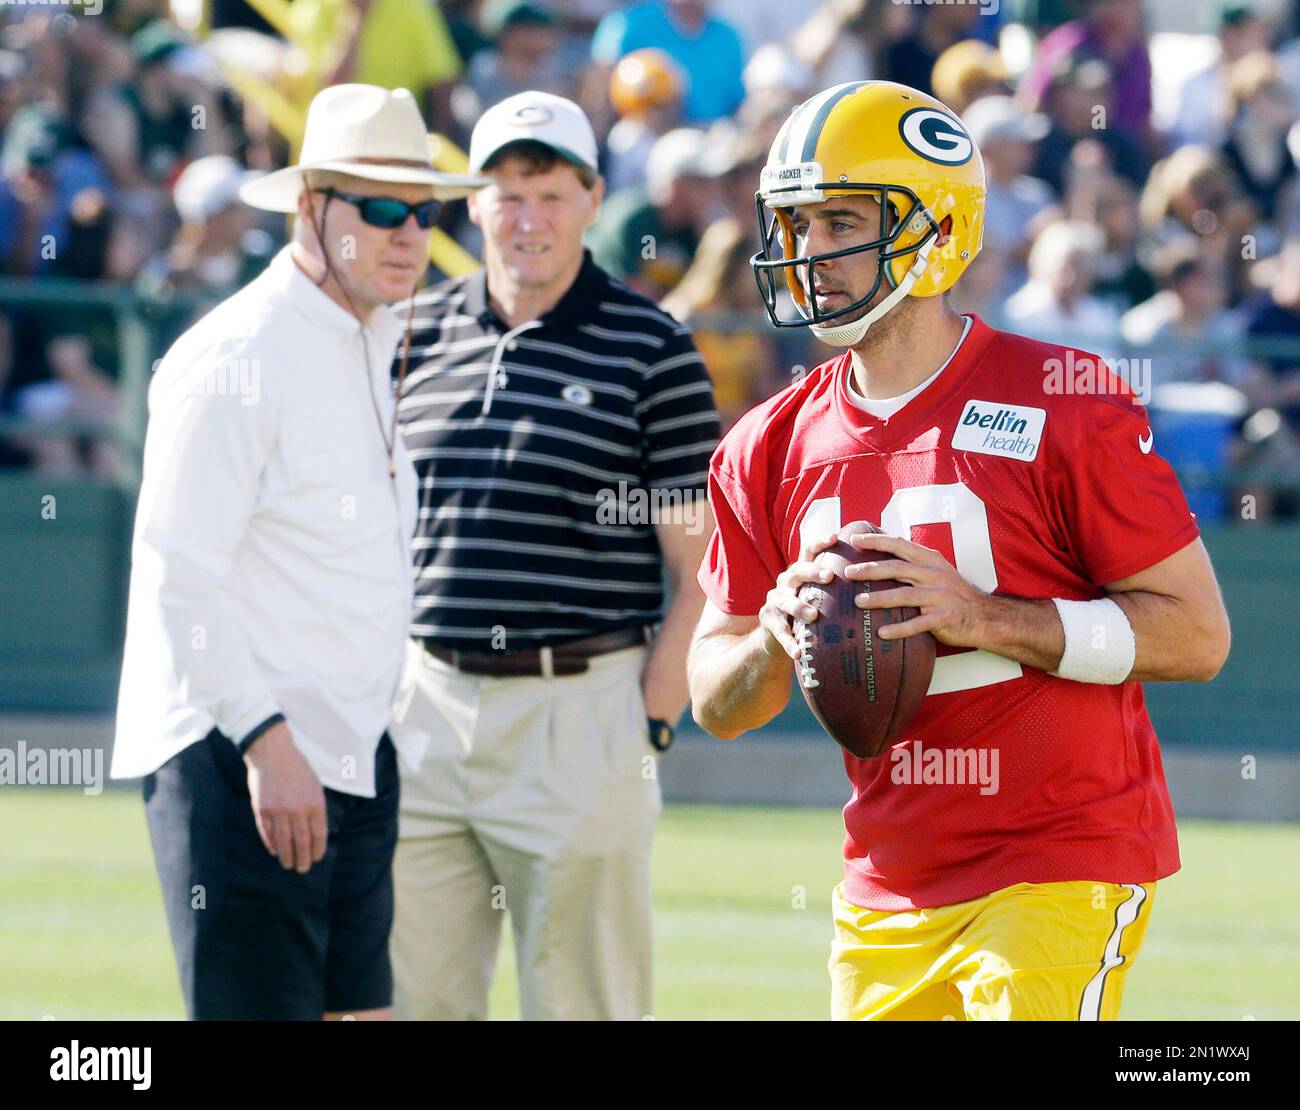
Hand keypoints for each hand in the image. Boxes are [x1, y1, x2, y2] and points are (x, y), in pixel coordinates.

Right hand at [243, 722, 327, 873]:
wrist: (272, 752)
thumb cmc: (297, 768)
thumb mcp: (314, 785)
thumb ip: (316, 808)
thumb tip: (316, 832)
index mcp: (315, 802)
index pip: (319, 834)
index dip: (318, 850)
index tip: (317, 858)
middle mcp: (298, 809)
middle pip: (302, 842)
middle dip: (303, 859)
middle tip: (302, 869)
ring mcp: (278, 810)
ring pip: (284, 841)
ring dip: (287, 856)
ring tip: (288, 865)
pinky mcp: (262, 809)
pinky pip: (268, 833)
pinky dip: (272, 844)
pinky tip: (275, 852)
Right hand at [756, 528, 841, 660]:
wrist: (776, 631)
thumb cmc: (808, 608)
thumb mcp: (818, 593)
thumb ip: (837, 584)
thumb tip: (879, 576)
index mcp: (800, 571)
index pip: (809, 551)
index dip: (820, 542)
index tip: (834, 535)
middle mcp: (786, 581)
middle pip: (797, 571)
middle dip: (813, 572)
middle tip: (829, 575)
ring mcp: (775, 600)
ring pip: (786, 601)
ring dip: (799, 607)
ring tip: (812, 615)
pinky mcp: (768, 620)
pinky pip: (779, 632)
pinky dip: (789, 642)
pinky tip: (798, 652)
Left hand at [844, 532, 991, 646]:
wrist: (984, 615)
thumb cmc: (952, 593)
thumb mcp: (935, 571)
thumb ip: (911, 563)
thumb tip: (878, 556)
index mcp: (930, 560)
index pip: (899, 545)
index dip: (876, 541)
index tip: (854, 540)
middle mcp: (934, 575)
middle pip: (897, 569)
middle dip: (870, 569)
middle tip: (848, 572)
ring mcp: (940, 596)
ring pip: (904, 595)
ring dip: (879, 598)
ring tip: (858, 601)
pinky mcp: (943, 618)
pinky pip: (917, 624)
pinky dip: (899, 629)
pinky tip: (882, 633)